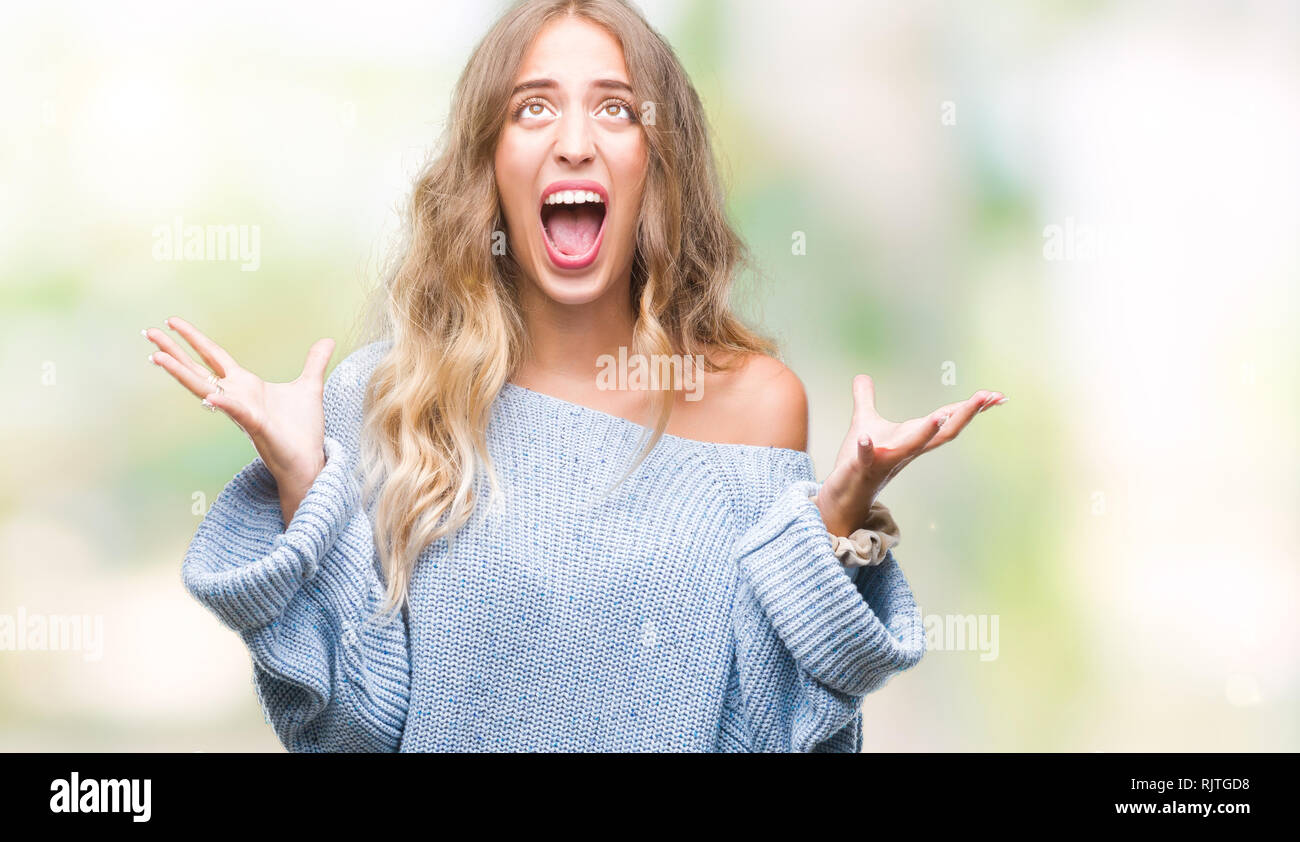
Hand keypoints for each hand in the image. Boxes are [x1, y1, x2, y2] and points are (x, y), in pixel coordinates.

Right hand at [144, 317, 334, 523]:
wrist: (308, 459)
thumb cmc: (303, 429)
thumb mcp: (310, 387)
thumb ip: (314, 363)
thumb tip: (327, 340)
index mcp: (246, 385)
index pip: (214, 356)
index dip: (194, 338)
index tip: (173, 322)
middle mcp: (237, 396)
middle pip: (198, 368)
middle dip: (174, 350)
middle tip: (149, 332)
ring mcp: (241, 410)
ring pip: (205, 388)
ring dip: (180, 372)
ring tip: (157, 356)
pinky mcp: (254, 424)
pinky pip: (234, 410)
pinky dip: (222, 401)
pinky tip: (210, 395)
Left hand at [813, 375, 1005, 536]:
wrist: (844, 495)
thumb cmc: (858, 462)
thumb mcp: (864, 423)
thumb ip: (865, 398)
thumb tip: (863, 376)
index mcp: (911, 437)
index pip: (946, 420)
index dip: (970, 408)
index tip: (995, 396)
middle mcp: (906, 450)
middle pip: (942, 433)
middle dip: (964, 414)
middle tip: (987, 397)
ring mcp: (886, 460)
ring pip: (911, 447)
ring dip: (926, 431)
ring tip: (940, 415)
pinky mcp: (863, 468)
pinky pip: (866, 458)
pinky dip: (866, 448)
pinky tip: (864, 439)